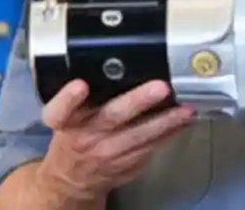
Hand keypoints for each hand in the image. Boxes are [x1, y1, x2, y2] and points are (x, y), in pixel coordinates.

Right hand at [35, 80, 194, 203]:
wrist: (72, 179)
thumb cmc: (72, 136)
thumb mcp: (65, 116)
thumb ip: (80, 97)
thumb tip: (114, 65)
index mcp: (65, 122)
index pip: (59, 110)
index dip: (68, 98)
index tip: (80, 85)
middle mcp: (85, 137)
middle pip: (112, 116)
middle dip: (138, 101)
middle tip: (160, 87)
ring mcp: (108, 153)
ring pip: (140, 135)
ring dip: (166, 121)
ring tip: (184, 107)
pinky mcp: (127, 165)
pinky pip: (151, 147)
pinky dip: (169, 133)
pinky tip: (183, 121)